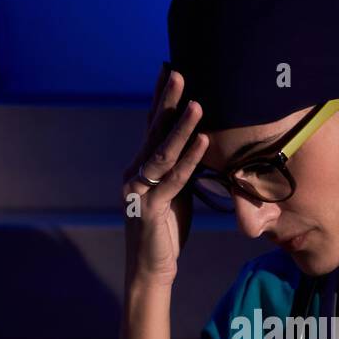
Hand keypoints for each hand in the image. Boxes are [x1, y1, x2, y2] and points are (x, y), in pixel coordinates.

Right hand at [120, 64, 208, 288]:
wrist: (151, 269)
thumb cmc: (165, 231)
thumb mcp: (175, 193)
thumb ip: (180, 169)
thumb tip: (200, 143)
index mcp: (140, 167)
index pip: (151, 125)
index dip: (160, 98)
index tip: (169, 69)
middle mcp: (134, 173)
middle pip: (152, 130)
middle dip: (166, 100)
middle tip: (178, 71)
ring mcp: (139, 190)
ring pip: (162, 152)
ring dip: (180, 126)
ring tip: (198, 103)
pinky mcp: (150, 209)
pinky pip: (173, 179)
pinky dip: (190, 159)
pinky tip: (203, 140)